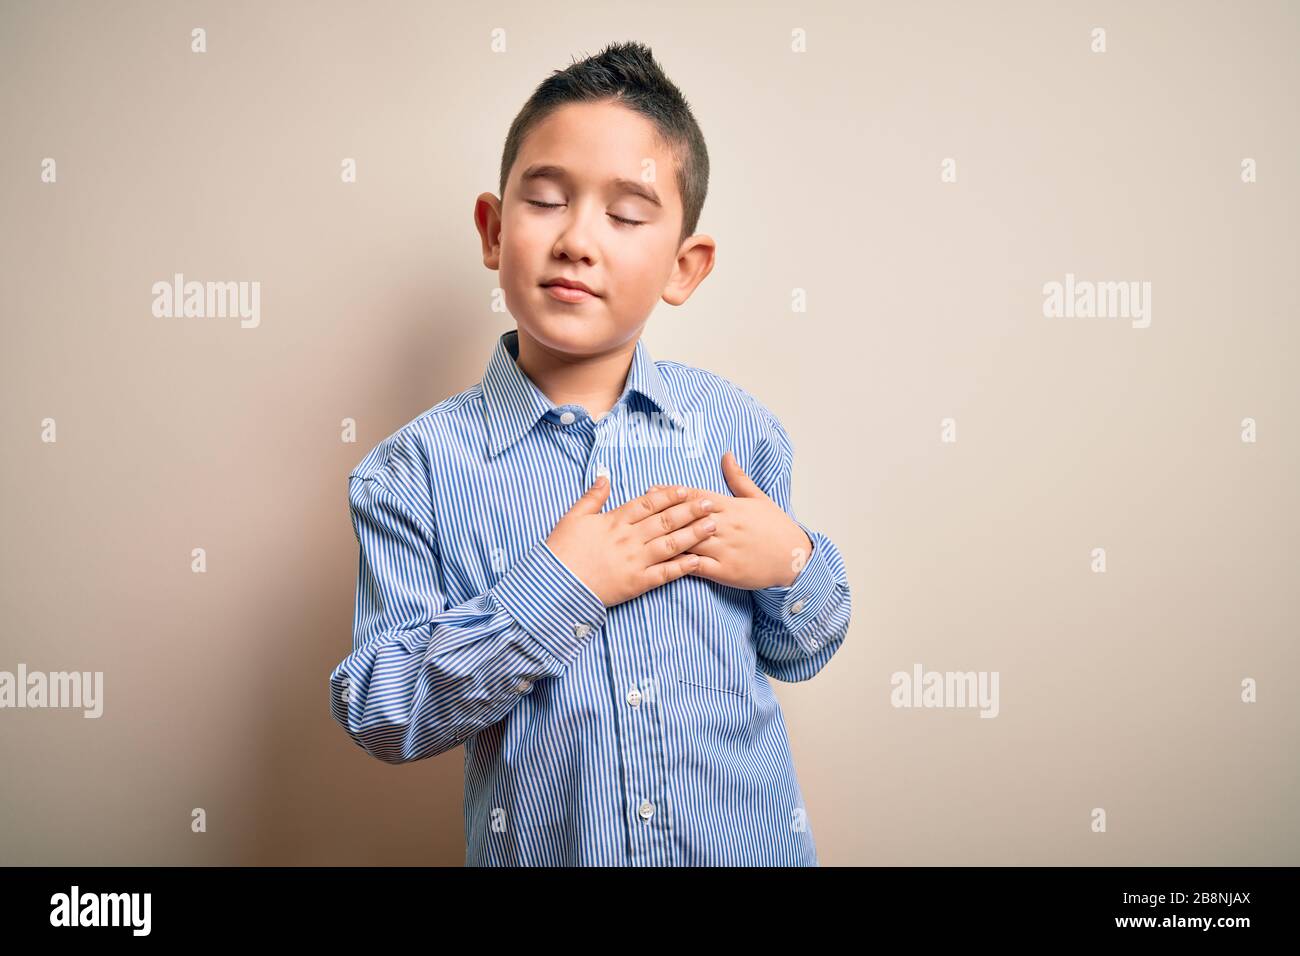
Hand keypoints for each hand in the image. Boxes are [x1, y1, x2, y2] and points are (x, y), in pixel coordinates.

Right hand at [545, 479, 720, 607]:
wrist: (555, 585)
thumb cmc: (562, 550)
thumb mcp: (573, 516)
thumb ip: (592, 495)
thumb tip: (604, 474)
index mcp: (615, 521)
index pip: (648, 504)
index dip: (669, 496)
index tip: (686, 490)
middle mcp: (629, 538)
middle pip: (666, 521)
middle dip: (691, 511)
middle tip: (711, 503)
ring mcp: (635, 561)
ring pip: (671, 544)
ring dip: (694, 534)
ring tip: (713, 526)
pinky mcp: (637, 583)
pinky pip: (664, 574)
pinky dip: (682, 567)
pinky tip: (699, 561)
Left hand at [648, 451, 812, 589]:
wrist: (794, 558)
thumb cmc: (776, 528)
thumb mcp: (759, 498)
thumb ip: (738, 478)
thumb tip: (726, 455)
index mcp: (730, 507)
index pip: (695, 496)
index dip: (672, 493)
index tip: (652, 490)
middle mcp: (724, 526)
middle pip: (686, 518)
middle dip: (661, 514)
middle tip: (637, 513)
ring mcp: (723, 549)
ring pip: (687, 542)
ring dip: (664, 540)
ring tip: (641, 539)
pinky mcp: (725, 571)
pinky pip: (697, 567)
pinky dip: (678, 565)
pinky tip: (660, 564)